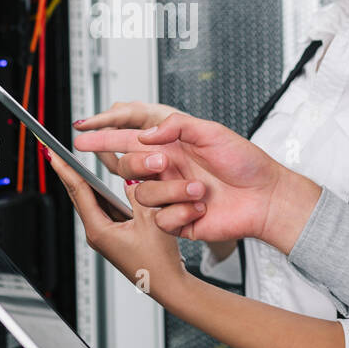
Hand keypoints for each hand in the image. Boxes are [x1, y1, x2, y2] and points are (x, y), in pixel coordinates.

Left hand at [44, 147, 189, 300]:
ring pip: (88, 202)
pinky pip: (100, 209)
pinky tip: (95, 183)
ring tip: (69, 162)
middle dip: (66, 173)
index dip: (65, 169)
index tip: (53, 153)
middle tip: (54, 152)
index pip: (79, 191)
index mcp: (100, 231)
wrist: (167, 284)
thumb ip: (138, 194)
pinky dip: (96, 194)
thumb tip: (130, 176)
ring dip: (80, 182)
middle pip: (78, 196)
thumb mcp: (151, 218)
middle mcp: (97, 234)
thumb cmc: (159, 261)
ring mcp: (103, 236)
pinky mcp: (111, 236)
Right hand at [72, 111, 321, 252]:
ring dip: (172, 192)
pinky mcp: (177, 221)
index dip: (103, 135)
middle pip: (127, 166)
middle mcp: (166, 170)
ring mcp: (170, 196)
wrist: (267, 197)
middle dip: (138, 164)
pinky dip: (182, 213)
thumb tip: (146, 134)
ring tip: (200, 190)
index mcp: (170, 147)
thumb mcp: (212, 132)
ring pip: (144, 195)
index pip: (127, 138)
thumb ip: (176, 126)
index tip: (81, 133)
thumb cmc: (246, 163)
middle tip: (163, 163)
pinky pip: (162, 219)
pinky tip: (202, 209)